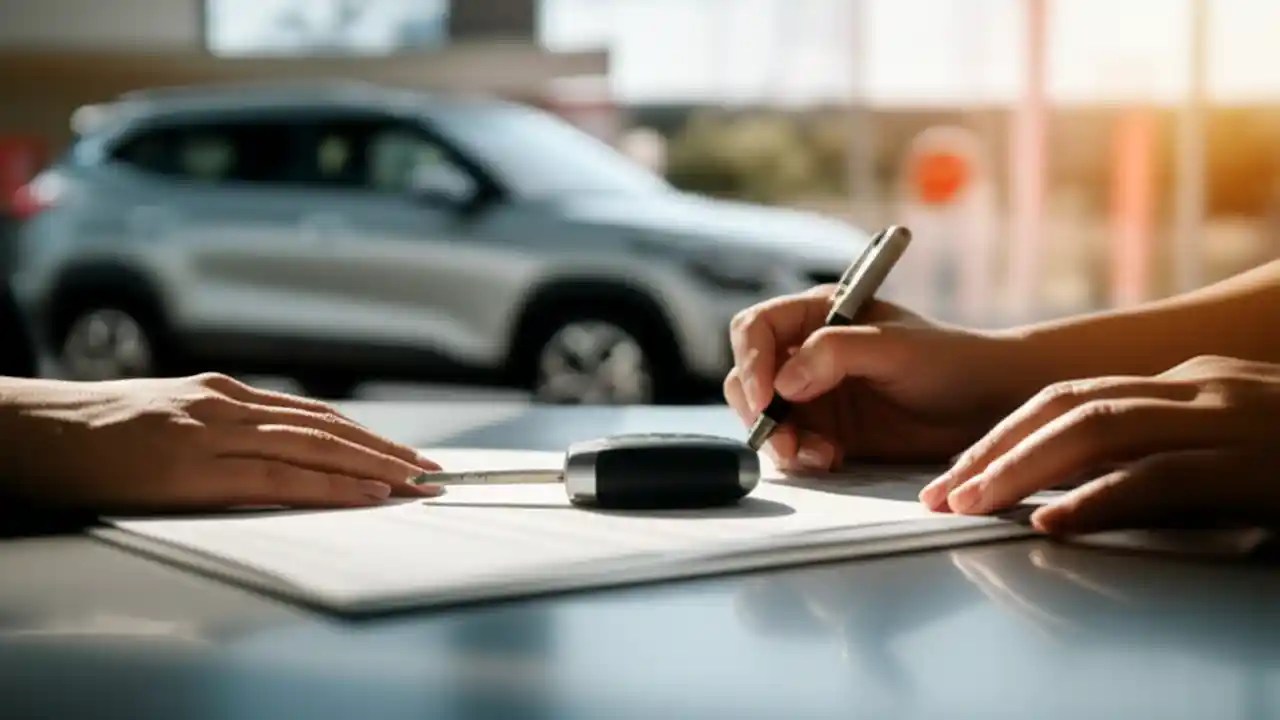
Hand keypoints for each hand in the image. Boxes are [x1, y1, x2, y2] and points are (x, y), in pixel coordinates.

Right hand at [0, 373, 441, 510]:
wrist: (37, 432)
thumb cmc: (99, 433)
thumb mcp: (171, 417)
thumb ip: (223, 427)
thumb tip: (274, 448)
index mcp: (224, 393)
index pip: (313, 416)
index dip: (364, 435)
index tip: (404, 453)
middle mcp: (228, 405)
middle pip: (326, 428)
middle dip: (384, 449)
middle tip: (430, 468)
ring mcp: (213, 432)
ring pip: (314, 447)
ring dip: (372, 466)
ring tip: (414, 482)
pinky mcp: (196, 466)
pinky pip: (280, 476)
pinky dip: (331, 484)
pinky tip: (366, 493)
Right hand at [724, 286, 1023, 470]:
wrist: (987, 405)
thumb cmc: (949, 361)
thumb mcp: (895, 348)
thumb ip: (836, 352)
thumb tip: (783, 381)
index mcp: (817, 313)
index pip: (756, 328)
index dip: (752, 360)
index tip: (768, 397)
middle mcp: (806, 351)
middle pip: (748, 376)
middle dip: (758, 410)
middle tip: (785, 440)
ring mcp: (813, 393)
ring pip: (763, 415)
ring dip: (778, 438)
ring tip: (818, 454)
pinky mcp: (825, 430)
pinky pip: (789, 444)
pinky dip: (799, 456)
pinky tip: (831, 459)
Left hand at [921, 355, 1279, 533]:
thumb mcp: (1231, 438)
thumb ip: (1164, 450)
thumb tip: (1082, 489)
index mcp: (1187, 381)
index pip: (1068, 398)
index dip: (1004, 434)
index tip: (959, 473)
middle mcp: (1198, 389)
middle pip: (1066, 408)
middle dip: (994, 450)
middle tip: (943, 493)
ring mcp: (1227, 421)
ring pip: (1096, 432)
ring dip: (1024, 470)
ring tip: (973, 505)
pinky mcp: (1253, 465)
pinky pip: (1159, 478)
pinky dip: (1098, 499)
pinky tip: (1054, 523)